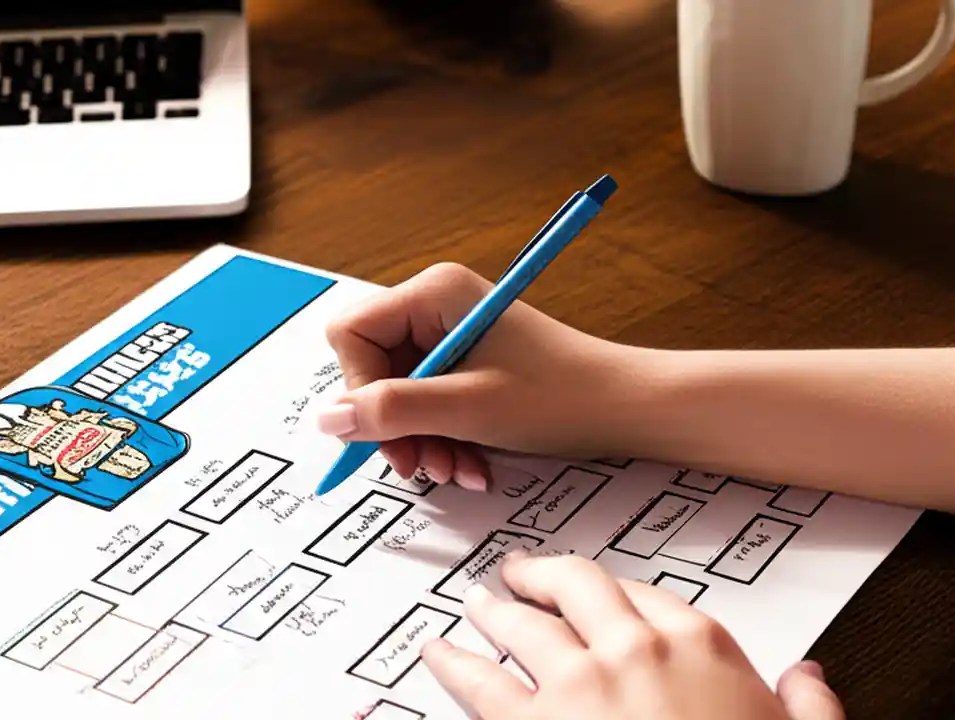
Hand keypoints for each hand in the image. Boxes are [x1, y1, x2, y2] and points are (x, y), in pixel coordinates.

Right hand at [318, 263, 636, 490]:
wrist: (627, 408)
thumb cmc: (561, 396)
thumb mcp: (467, 408)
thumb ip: (392, 411)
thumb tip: (327, 419)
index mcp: (434, 292)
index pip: (352, 334)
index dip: (358, 389)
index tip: (384, 435)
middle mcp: (437, 305)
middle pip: (373, 368)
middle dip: (395, 425)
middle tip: (420, 466)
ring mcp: (452, 335)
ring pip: (400, 394)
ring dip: (422, 440)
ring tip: (457, 469)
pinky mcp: (467, 363)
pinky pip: (429, 403)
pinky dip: (443, 437)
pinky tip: (471, 463)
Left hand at [422, 553, 844, 719]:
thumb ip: (809, 706)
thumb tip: (808, 678)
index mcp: (699, 646)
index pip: (642, 593)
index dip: (609, 590)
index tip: (596, 590)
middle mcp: (633, 650)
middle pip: (573, 587)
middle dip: (540, 575)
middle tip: (520, 572)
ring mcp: (578, 686)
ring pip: (519, 624)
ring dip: (492, 610)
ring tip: (476, 604)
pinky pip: (479, 683)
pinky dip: (452, 664)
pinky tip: (437, 654)